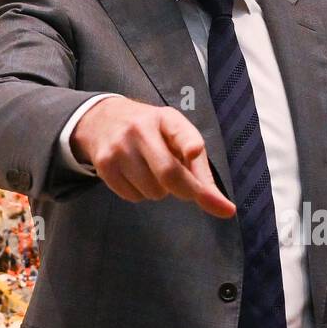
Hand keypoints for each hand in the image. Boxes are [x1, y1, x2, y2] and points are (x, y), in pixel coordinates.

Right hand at [70, 97, 235, 218]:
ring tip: (151, 172)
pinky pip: (133, 197)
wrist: (102, 119)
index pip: (180, 132)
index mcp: (166, 119)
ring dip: (159, 191)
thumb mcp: (176, 137)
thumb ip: (199, 169)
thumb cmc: (151, 132)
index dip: (188, 143)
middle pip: (168, 173)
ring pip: (152, 192)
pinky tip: (135, 176)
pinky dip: (140, 194)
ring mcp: (119, 147)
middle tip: (189, 193)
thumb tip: (224, 208)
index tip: (194, 152)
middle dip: (186, 192)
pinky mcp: (104, 165)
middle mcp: (141, 129)